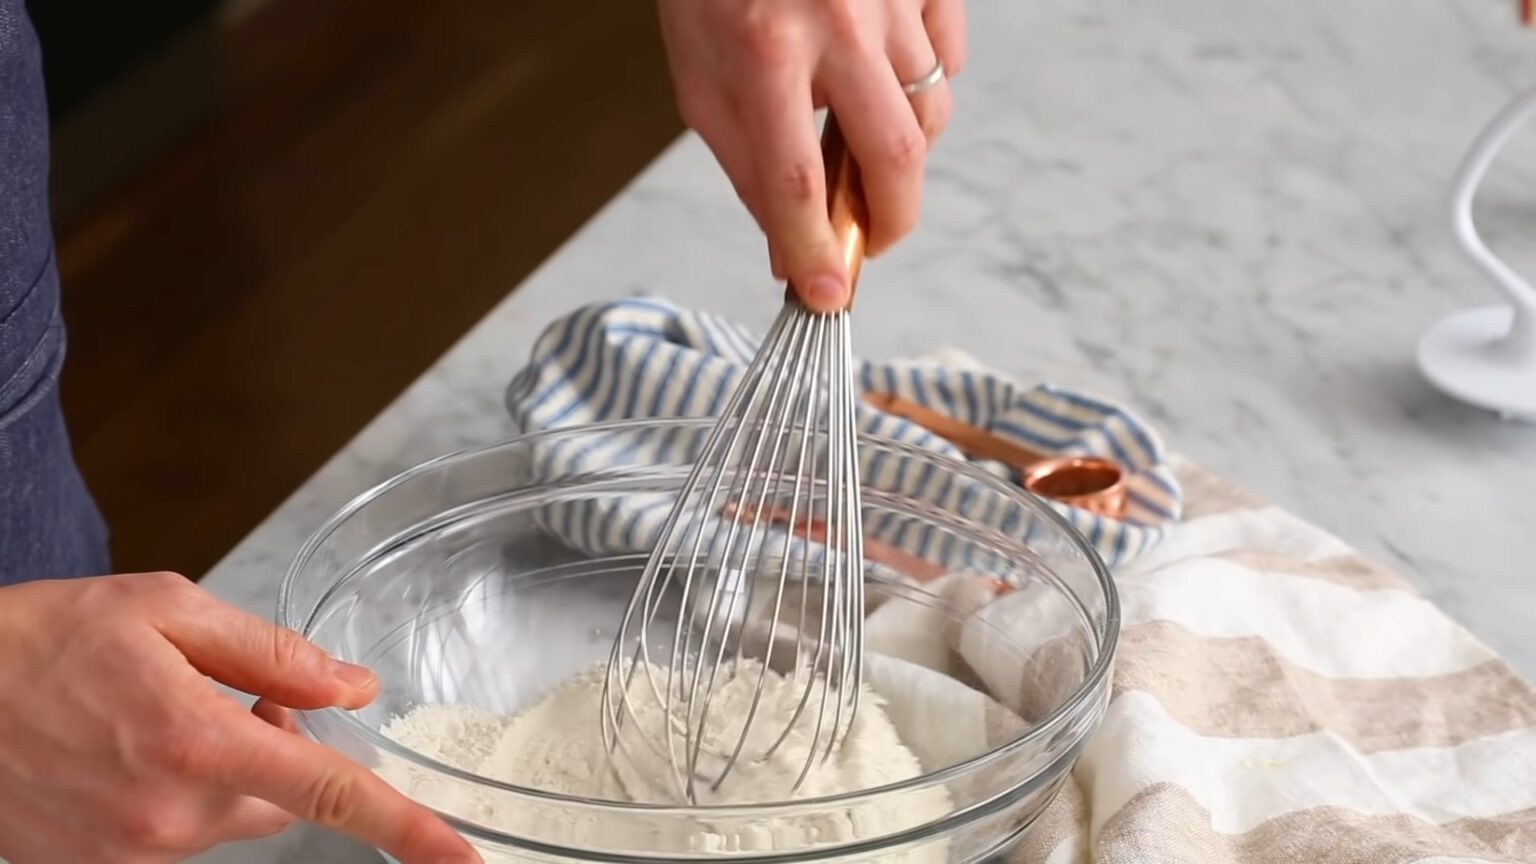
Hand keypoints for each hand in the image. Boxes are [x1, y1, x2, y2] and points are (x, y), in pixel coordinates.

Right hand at [0, 572, 479, 863]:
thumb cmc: (36, 642)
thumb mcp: (163, 612)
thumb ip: (271, 654)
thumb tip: (354, 686)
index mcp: (198, 746)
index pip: (329, 792)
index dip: (403, 827)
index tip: (459, 857)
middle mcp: (169, 816)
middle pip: (279, 800)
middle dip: (273, 752)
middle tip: (224, 696)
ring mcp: (128, 852)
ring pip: (224, 817)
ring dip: (217, 771)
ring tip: (150, 715)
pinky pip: (169, 834)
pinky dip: (169, 795)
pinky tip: (120, 749)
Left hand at [658, 0, 965, 310]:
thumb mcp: (702, 79)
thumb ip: (748, 169)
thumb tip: (790, 252)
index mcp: (762, 51)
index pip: (796, 181)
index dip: (813, 250)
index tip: (826, 295)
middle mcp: (836, 22)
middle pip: (894, 158)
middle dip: (889, 223)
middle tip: (869, 242)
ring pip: (929, 112)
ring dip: (900, 155)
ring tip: (860, 149)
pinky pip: (949, 60)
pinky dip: (925, 90)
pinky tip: (882, 82)